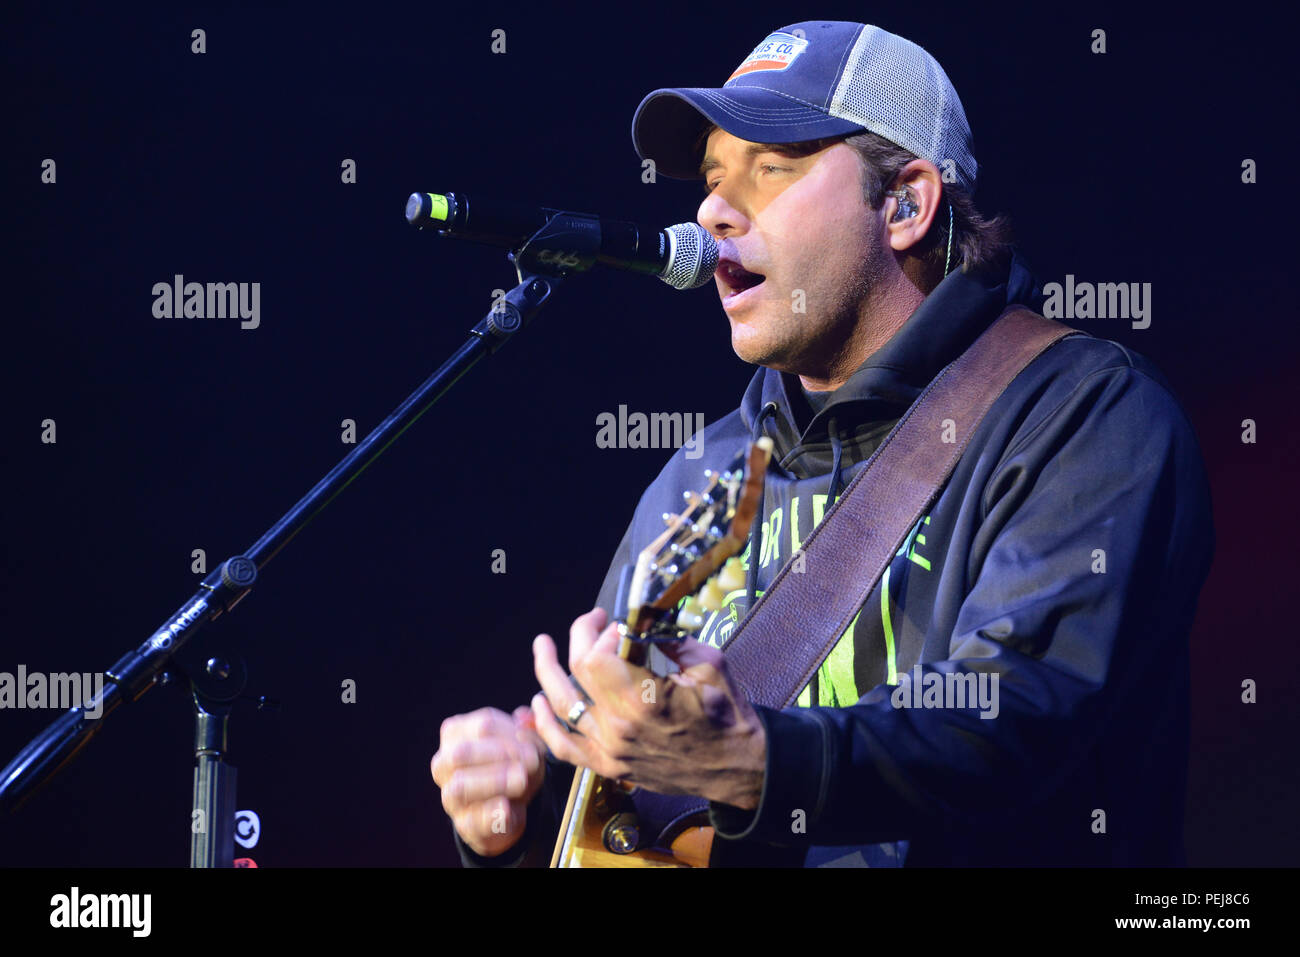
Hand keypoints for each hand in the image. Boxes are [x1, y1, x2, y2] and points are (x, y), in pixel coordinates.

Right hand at [431, 705, 546, 857]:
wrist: (511, 805)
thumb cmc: (513, 764)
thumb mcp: (524, 744)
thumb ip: (527, 728)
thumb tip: (526, 716)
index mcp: (456, 734)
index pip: (483, 725)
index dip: (511, 733)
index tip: (533, 744)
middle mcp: (444, 763)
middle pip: (461, 754)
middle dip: (498, 755)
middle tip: (530, 761)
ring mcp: (450, 796)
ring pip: (460, 787)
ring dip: (494, 781)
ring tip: (521, 780)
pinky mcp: (464, 824)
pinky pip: (472, 820)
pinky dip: (490, 813)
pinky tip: (507, 807)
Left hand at [530, 607, 765, 808]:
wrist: (736, 767)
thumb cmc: (726, 716)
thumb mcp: (710, 664)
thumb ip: (671, 639)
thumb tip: (642, 620)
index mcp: (645, 700)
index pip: (594, 659)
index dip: (599, 635)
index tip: (617, 624)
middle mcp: (619, 727)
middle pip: (575, 675)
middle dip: (579, 638)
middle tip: (591, 620)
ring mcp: (610, 750)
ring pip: (560, 707)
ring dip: (546, 672)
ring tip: (543, 646)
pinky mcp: (608, 766)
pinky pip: (564, 748)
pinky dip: (545, 725)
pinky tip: (535, 703)